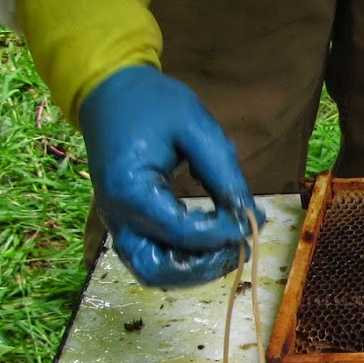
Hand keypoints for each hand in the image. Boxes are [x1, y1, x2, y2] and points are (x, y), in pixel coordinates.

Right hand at [77, 65, 260, 287]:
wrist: (110, 91)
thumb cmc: (151, 103)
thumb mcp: (195, 126)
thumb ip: (222, 171)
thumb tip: (247, 212)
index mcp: (129, 190)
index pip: (181, 232)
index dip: (222, 233)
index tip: (253, 220)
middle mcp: (117, 216)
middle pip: (159, 270)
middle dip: (204, 266)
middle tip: (240, 244)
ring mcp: (117, 223)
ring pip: (153, 271)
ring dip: (194, 269)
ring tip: (228, 246)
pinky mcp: (125, 222)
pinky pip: (152, 256)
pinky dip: (181, 259)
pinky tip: (210, 240)